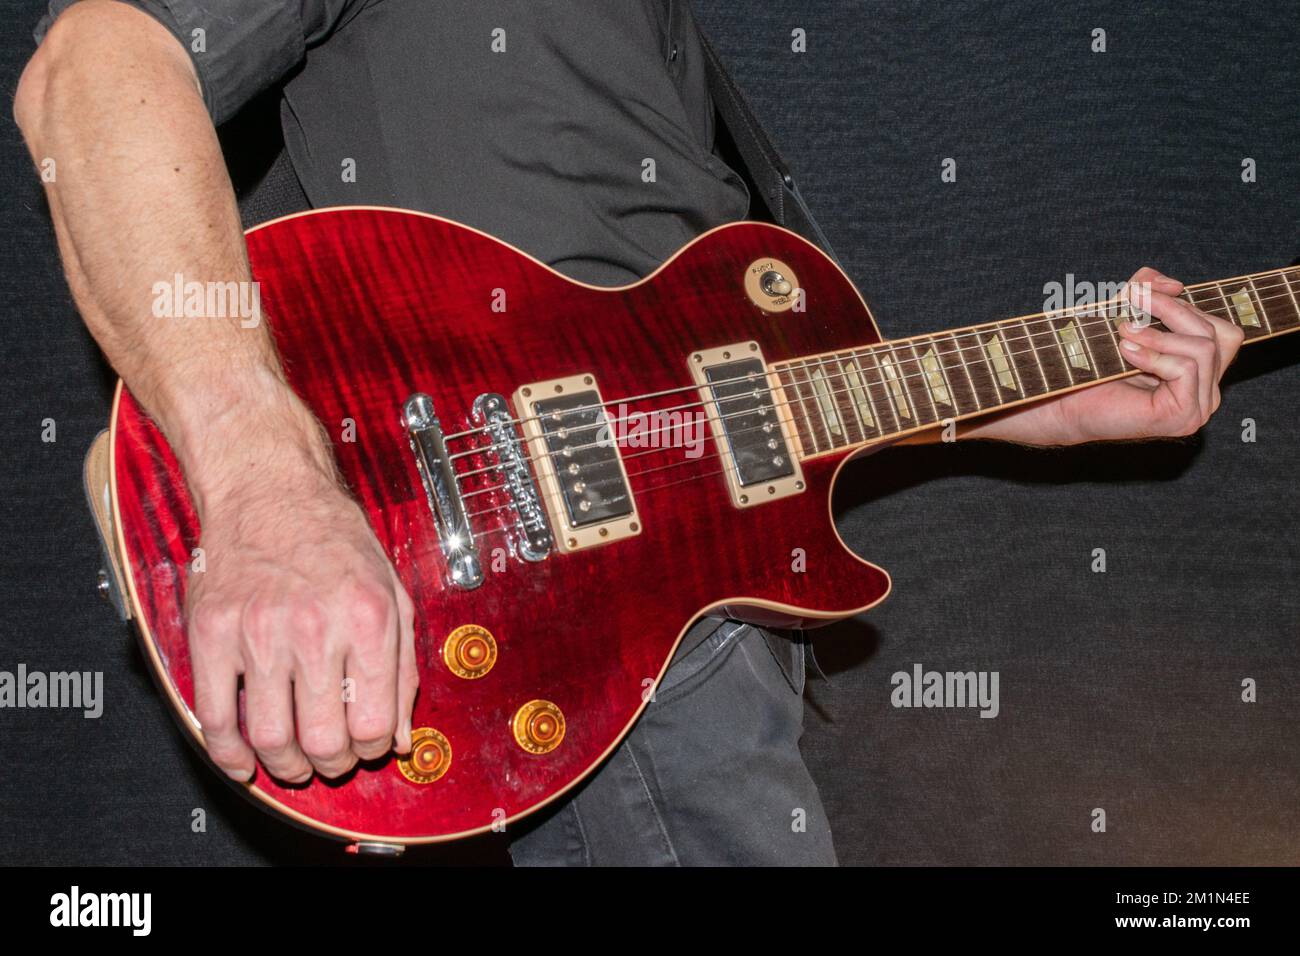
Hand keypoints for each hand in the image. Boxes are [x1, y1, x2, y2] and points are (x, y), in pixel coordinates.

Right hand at [186, 461, 417, 783]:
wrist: (270, 489)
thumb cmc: (334, 538)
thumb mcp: (392, 592)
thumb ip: (402, 668)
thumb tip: (402, 738)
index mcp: (368, 617)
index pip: (374, 722)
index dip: (374, 748)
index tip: (367, 745)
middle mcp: (316, 626)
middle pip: (324, 740)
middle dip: (332, 764)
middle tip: (332, 758)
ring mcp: (259, 630)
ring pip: (271, 737)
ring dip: (286, 765)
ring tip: (294, 761)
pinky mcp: (212, 632)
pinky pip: (214, 715)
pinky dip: (227, 753)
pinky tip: (242, 761)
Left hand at [976, 267, 1244, 444]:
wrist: (1059, 401)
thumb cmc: (1090, 364)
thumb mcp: (1124, 318)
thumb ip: (1149, 295)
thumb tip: (1174, 283)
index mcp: (1200, 372)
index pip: (1222, 330)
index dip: (1186, 305)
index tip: (1141, 294)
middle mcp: (1207, 393)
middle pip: (1219, 334)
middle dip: (1174, 310)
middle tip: (1132, 301)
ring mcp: (1198, 408)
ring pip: (1204, 349)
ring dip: (1160, 332)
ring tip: (1124, 331)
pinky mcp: (1182, 418)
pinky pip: (1186, 369)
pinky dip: (1155, 354)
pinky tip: (1126, 352)